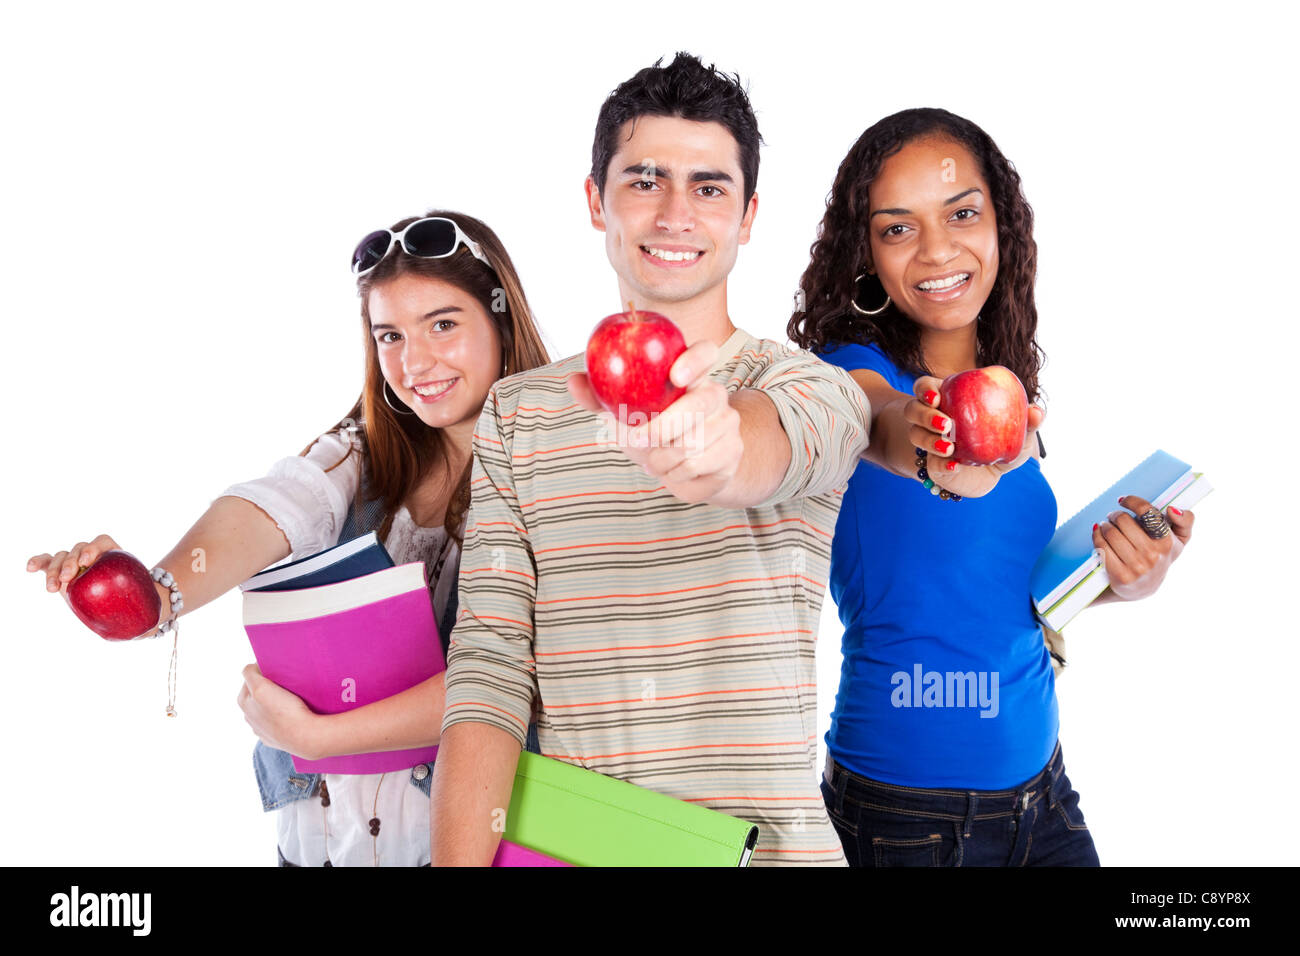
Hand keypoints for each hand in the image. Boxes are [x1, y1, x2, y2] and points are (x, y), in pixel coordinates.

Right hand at [27, 534, 165, 636]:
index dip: (93, 547)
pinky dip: (39, 563)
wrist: (126, 608)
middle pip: (79, 550)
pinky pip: (48, 564)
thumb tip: (145, 631)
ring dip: (54, 570)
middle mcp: (93, 556)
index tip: (88, 560)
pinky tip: (30, 569)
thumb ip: (144, 613)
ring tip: (52, 589)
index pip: (102, 542)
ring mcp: (76, 564)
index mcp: (114, 555)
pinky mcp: (62, 575)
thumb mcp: (145, 607)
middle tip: (68, 579)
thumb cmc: (139, 606)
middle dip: (71, 562)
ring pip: (62, 557)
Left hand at [237, 663, 320, 757]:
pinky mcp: (275, 738)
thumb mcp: (262, 687)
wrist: (305, 736)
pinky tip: (290, 714)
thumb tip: (251, 668)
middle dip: (267, 687)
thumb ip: (250, 674)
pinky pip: (277, 721)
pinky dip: (281, 716)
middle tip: (284, 683)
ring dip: (274, 702)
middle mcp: (249, 716)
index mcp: (243, 702)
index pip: (249, 677)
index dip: (263, 672)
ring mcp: (261, 729)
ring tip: (289, 698)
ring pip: (266, 708)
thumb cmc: (285, 711)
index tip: (276, 671)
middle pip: (257, 693)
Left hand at [568, 340, 742, 504]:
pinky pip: (699, 466)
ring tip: (653, 461)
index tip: (675, 377)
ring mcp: (729, 422)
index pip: (705, 352)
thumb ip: (599, 396)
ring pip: (694, 443)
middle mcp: (716, 394)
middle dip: (662, 428)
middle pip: (698, 406)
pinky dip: (677, 475)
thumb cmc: (652, 428)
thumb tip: (573, 382)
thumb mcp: (625, 412)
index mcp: (691, 374)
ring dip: (663, 459)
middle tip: (637, 440)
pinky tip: (673, 472)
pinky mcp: (734, 451)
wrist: (689, 466)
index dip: (695, 360)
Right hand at [906, 376, 1045, 498]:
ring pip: (915, 435)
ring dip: (929, 440)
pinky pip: (930, 463)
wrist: (989, 475)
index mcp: (949, 400)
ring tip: (949, 447)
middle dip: (923, 415)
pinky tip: (954, 465)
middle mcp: (932, 419)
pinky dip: (941, 463)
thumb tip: (1036, 411)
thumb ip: (1028, 422)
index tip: (936, 396)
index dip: (924, 390)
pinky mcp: (931, 465)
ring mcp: (928, 443)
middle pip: (912, 409)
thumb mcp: (1018, 434)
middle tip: (945, 424)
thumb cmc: (1001, 444)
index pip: (925, 388)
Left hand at [1094, 495, 1194, 600]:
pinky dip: (1097, 536)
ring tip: (1106, 526)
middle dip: (1114, 515)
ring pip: (1110, 533)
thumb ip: (1185, 521)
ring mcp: (1137, 567)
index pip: (1147, 512)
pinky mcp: (1121, 576)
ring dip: (1104, 525)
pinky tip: (1099, 534)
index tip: (1123, 500)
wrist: (1143, 587)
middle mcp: (1153, 555)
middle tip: (1112, 517)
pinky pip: (1102, 547)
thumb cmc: (1160, 556)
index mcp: (1167, 542)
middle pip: (1123, 520)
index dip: (1131, 501)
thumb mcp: (1179, 540)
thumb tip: (1172, 510)